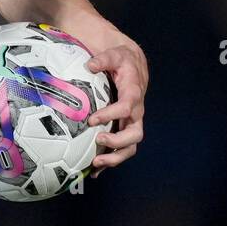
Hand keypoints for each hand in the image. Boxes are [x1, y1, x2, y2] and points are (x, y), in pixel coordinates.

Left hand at [85, 40, 148, 176]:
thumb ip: (104, 59)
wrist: (133, 65)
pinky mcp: (124, 128)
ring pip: (130, 146)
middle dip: (118, 142)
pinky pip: (122, 148)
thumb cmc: (122, 60)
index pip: (127, 108)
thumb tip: (90, 64)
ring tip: (96, 163)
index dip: (111, 115)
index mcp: (134, 94)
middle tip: (98, 141)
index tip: (92, 119)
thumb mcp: (114, 54)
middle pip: (134, 133)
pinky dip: (110, 160)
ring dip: (115, 157)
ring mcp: (131, 122)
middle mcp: (136, 112)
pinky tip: (95, 171)